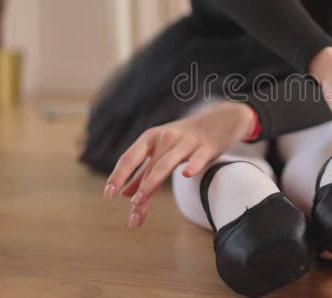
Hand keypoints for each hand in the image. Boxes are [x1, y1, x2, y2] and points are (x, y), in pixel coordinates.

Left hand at [101, 101, 254, 227]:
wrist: (223, 117)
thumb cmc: (188, 136)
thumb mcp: (163, 149)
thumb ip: (144, 171)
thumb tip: (124, 194)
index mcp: (152, 137)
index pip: (130, 157)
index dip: (118, 175)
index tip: (108, 194)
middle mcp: (167, 137)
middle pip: (148, 166)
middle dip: (138, 191)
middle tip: (131, 215)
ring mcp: (188, 141)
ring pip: (166, 163)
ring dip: (151, 182)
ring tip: (139, 201)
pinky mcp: (208, 146)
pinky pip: (198, 157)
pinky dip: (192, 165)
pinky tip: (186, 174)